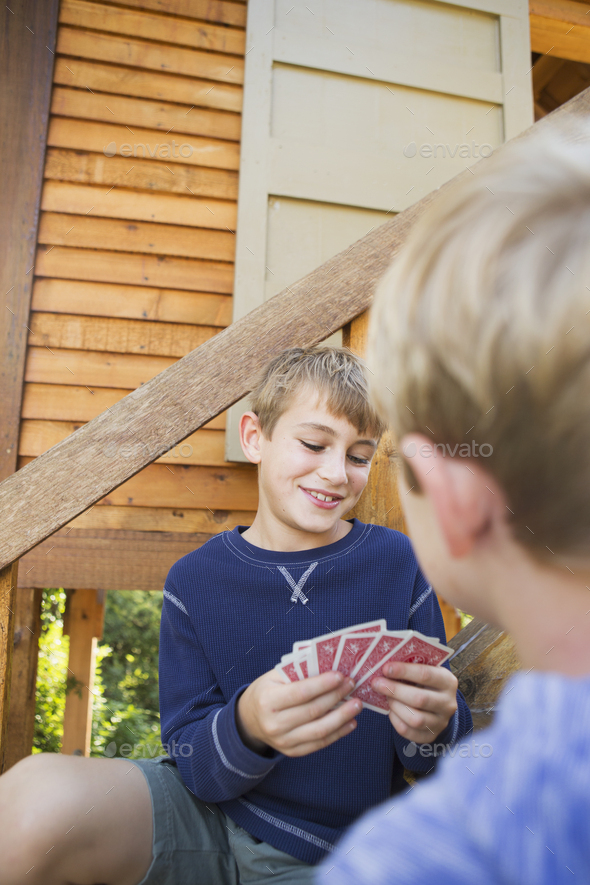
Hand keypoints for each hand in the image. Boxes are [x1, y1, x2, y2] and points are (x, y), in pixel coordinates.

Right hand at [236, 669, 360, 757]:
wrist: (250, 719)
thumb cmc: (268, 691)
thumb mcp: (275, 676)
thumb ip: (299, 671)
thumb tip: (330, 666)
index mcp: (267, 701)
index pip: (300, 693)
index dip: (322, 684)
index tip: (340, 676)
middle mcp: (274, 724)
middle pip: (313, 711)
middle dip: (336, 697)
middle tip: (352, 685)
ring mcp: (283, 741)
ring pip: (319, 731)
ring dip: (342, 717)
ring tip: (357, 705)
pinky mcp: (292, 751)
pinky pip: (319, 743)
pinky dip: (338, 733)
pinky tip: (351, 722)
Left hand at [371, 661, 457, 744]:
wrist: (437, 704)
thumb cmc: (425, 682)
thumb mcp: (426, 670)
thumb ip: (411, 666)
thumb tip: (385, 664)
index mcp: (448, 682)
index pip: (426, 675)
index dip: (404, 671)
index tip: (385, 668)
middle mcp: (448, 704)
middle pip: (419, 699)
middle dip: (394, 690)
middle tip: (376, 683)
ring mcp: (441, 722)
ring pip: (415, 719)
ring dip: (395, 706)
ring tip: (386, 696)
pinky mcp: (431, 736)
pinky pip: (409, 732)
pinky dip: (395, 720)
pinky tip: (391, 710)